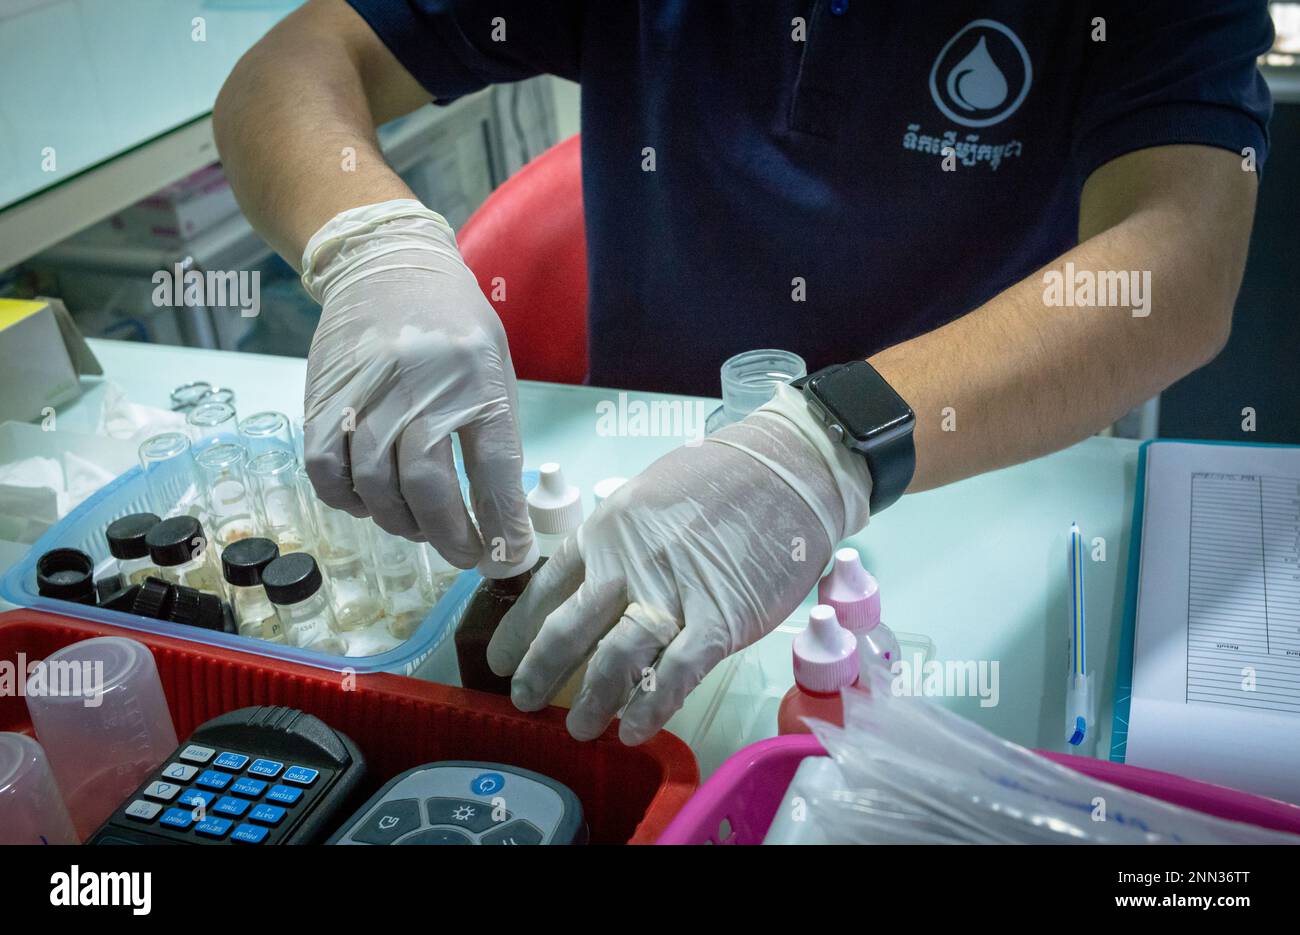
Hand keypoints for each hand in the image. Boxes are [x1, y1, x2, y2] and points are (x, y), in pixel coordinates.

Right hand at [301, 200, 534, 574]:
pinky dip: (348, 500)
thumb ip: (495, 437)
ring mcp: (366, 391)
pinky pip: (326, 469)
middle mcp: (420, 383)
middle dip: (448, 534)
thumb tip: (500, 520)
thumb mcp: (492, 370)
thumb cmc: (453, 327)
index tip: (507, 558)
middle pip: (427, 483)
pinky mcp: (324, 398)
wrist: (385, 265)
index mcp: (476, 375)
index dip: (500, 521)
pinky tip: (370, 502)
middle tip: (462, 554)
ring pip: (375, 484)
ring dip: (400, 522)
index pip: (494, 464)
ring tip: (420, 527)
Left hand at [486, 385, 873, 743]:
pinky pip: (674, 675)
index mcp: (606, 530)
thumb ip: (618, 542)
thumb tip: (594, 585)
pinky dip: (649, 707)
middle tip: (525, 701)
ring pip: (614, 660)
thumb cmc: (721, 479)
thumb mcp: (647, 496)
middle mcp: (627, 565)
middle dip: (539, 672)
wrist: (786, 472)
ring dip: (591, 701)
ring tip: (580, 728)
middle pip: (567, 630)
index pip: (545, 587)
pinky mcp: (718, 622)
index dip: (518, 629)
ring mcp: (671, 595)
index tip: (502, 660)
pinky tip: (632, 729)